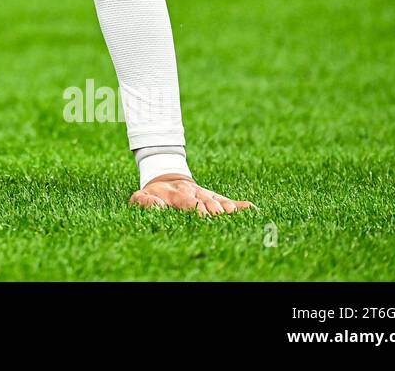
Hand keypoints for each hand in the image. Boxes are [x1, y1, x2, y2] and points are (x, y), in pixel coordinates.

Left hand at [130, 173, 254, 215]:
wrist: (166, 178)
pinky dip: (240, 206)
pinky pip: (228, 201)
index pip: (188, 201)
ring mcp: (205, 196)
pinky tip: (252, 210)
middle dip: (213, 209)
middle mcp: (194, 193)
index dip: (196, 208)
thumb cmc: (153, 195)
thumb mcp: (141, 196)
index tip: (204, 215)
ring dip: (226, 207)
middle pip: (206, 201)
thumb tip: (156, 205)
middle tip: (220, 216)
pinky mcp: (215, 199)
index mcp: (176, 194)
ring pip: (218, 200)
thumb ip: (143, 201)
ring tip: (234, 214)